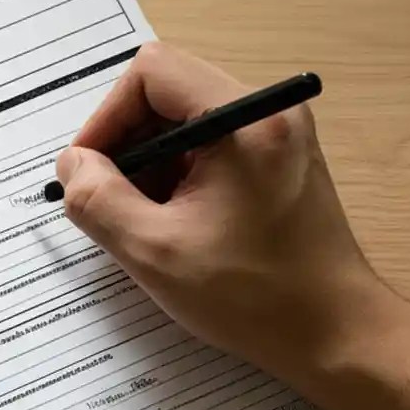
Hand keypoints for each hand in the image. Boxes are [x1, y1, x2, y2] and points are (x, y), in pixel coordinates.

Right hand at [53, 42, 380, 375]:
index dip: (107, 119)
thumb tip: (73, 165)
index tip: (89, 174)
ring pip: (185, 120)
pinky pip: (210, 146)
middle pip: (168, 92)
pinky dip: (178, 176)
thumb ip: (98, 200)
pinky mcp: (279, 159)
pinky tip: (174, 224)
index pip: (152, 73)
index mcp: (245, 119)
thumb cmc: (252, 297)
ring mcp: (278, 134)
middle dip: (126, 144)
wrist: (336, 336)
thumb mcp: (153, 251)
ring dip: (150, 164)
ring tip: (143, 221)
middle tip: (110, 201)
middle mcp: (268, 111)